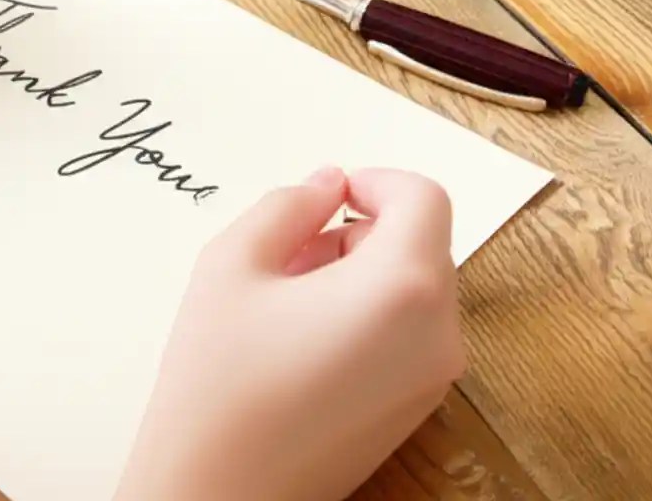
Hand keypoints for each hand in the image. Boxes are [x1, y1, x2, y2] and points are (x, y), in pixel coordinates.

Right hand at [117, 168, 464, 500]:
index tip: (330, 194)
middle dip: (358, 231)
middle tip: (288, 253)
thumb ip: (287, 206)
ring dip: (358, 274)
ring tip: (284, 302)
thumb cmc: (218, 386)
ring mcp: (431, 380)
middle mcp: (436, 336)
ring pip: (413, 290)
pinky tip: (298, 340)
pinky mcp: (413, 410)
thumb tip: (325, 185)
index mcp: (402, 288)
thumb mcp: (233, 264)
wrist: (215, 494)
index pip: (423, 198)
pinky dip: (366, 316)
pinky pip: (407, 334)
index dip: (375, 180)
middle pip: (420, 244)